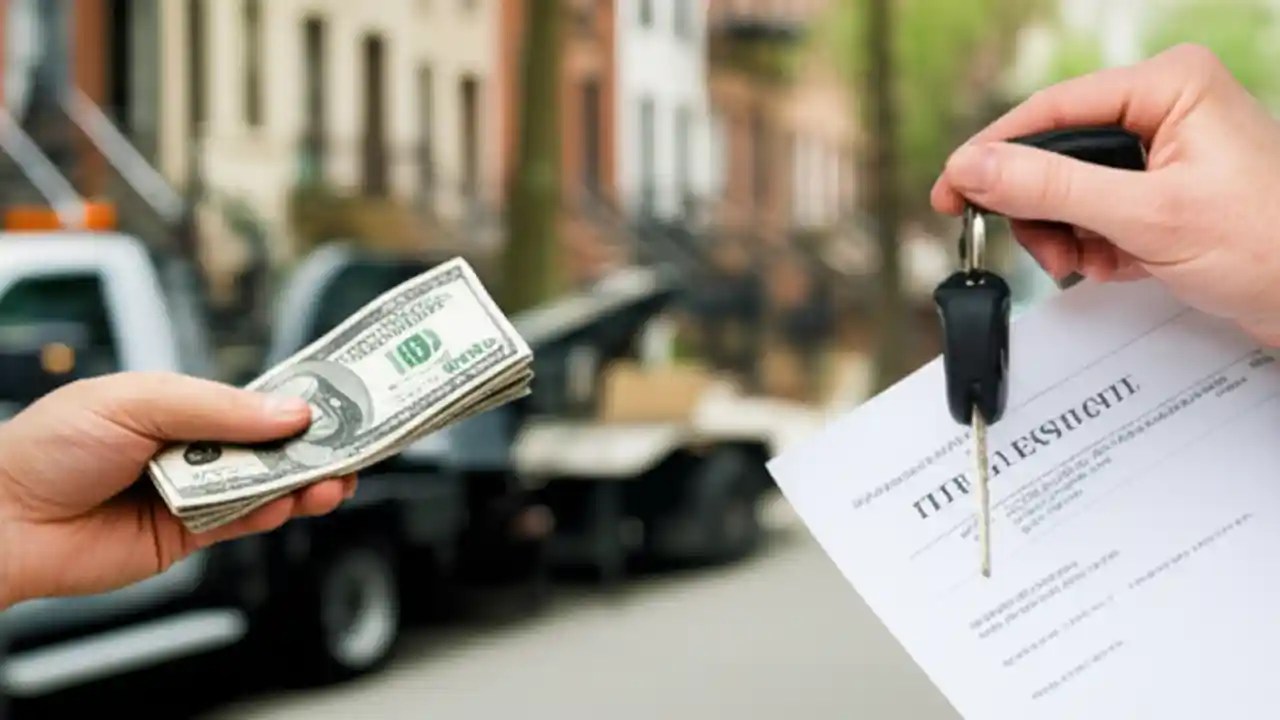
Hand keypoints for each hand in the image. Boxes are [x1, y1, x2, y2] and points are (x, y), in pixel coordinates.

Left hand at [0, 372, 355, 608]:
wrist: (4, 520)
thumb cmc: (52, 445)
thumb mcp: (140, 401)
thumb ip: (219, 409)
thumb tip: (290, 414)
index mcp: (183, 406)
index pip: (258, 403)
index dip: (302, 404)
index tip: (346, 402)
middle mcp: (194, 449)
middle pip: (273, 448)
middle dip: (315, 447)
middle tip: (356, 446)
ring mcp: (193, 493)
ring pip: (267, 487)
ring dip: (304, 483)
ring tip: (333, 479)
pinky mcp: (189, 536)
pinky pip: (242, 523)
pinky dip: (271, 514)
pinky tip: (291, 502)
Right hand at [931, 43, 1279, 344]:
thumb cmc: (1272, 247)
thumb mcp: (1145, 216)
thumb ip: (1051, 188)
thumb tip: (972, 167)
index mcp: (1169, 85)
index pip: (1052, 110)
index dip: (993, 153)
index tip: (950, 191)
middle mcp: (1165, 109)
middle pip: (1056, 152)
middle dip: (1042, 209)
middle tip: (1044, 248)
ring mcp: (1165, 152)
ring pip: (1070, 188)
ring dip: (1066, 234)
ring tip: (1088, 263)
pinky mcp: (1164, 193)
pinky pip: (1096, 212)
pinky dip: (1092, 247)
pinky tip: (1114, 266)